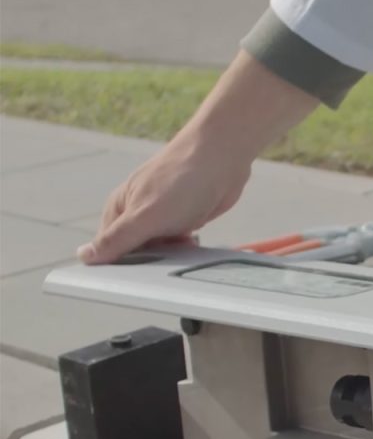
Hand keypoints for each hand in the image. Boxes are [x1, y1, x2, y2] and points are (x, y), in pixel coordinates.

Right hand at [80, 138, 251, 263]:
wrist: (223, 158)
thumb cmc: (181, 180)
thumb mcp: (144, 216)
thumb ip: (117, 239)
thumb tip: (84, 257)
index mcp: (118, 209)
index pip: (108, 249)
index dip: (119, 266)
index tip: (134, 280)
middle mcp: (137, 212)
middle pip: (136, 252)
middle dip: (150, 261)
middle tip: (165, 263)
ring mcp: (162, 214)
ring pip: (161, 248)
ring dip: (171, 254)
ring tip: (183, 246)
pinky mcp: (185, 216)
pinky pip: (181, 242)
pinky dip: (187, 246)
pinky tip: (194, 243)